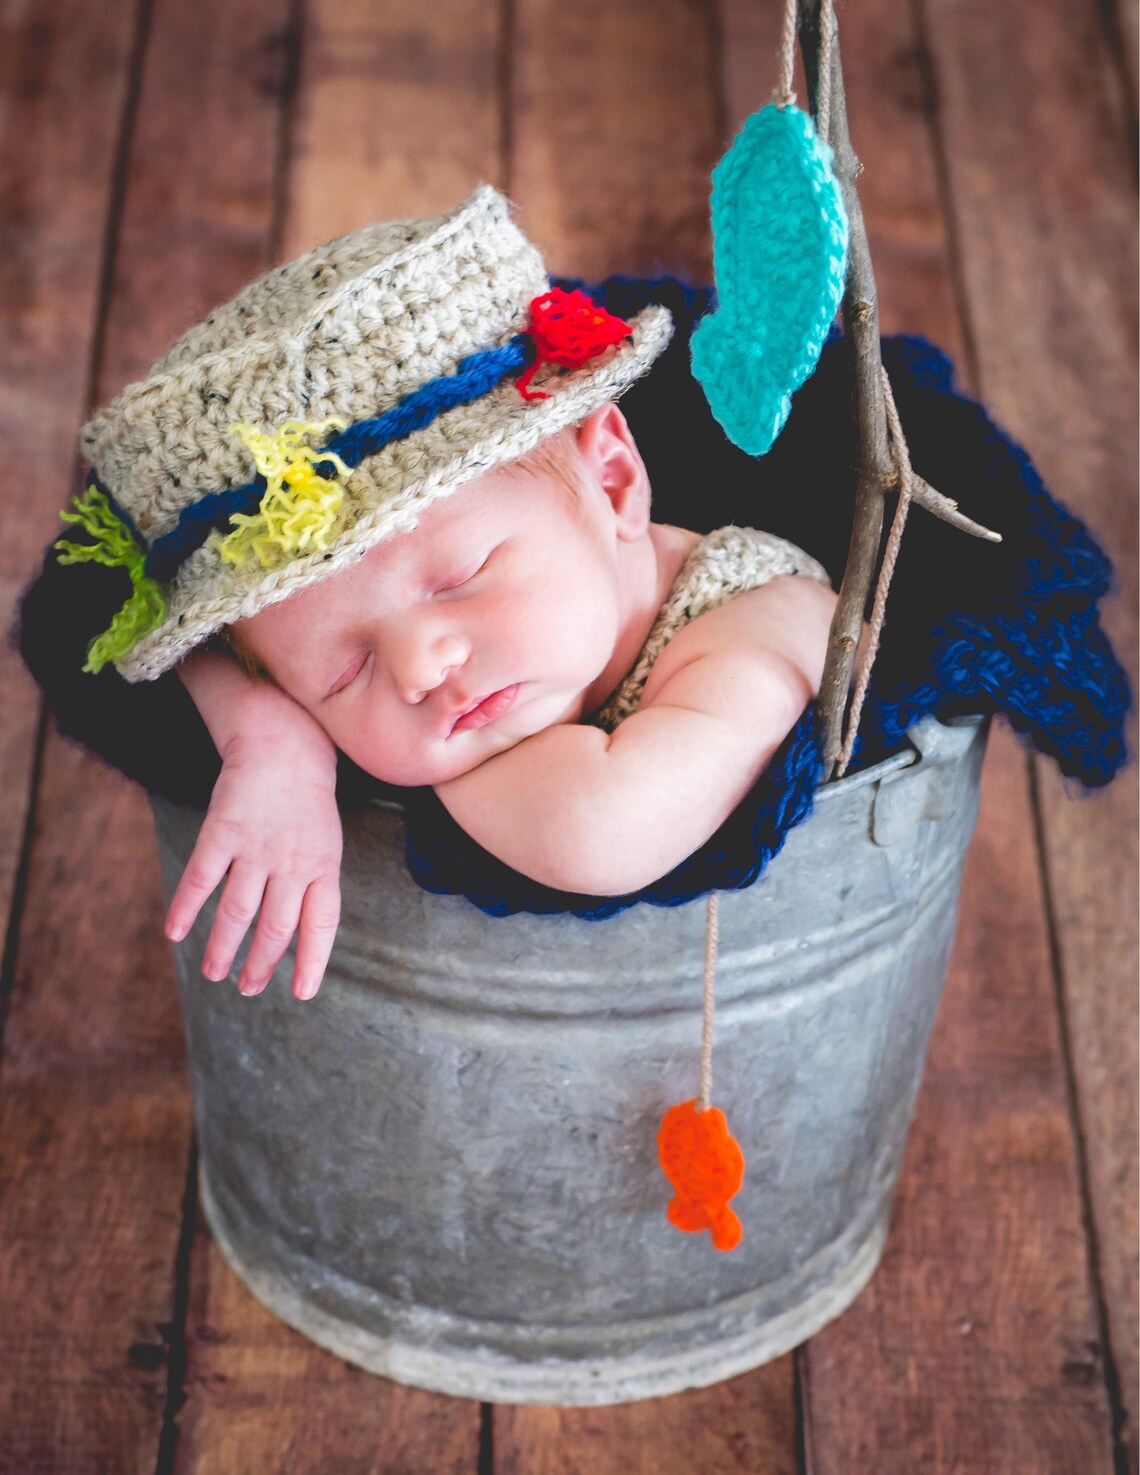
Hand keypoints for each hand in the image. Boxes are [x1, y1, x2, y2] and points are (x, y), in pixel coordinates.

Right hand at [164, 719, 342, 1000]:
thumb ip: (313, 883)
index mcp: (322, 865)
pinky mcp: (222, 832)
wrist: (283, 741)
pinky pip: (201, 880)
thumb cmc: (307, 798)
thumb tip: (300, 932)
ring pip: (237, 912)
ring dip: (223, 948)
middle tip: (248, 989)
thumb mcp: (325, 841)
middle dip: (261, 965)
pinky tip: (175, 933)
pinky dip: (186, 909)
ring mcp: (256, 848)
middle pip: (276, 927)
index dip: (312, 962)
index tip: (302, 993)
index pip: (321, 924)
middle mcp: (291, 862)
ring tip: (214, 974)